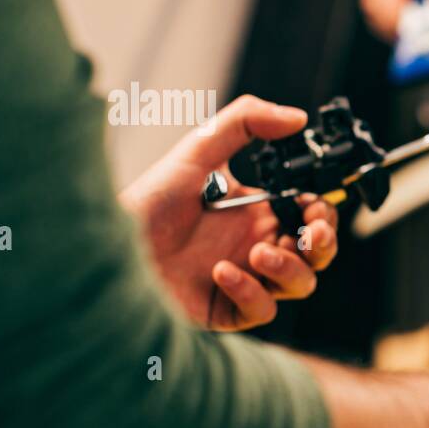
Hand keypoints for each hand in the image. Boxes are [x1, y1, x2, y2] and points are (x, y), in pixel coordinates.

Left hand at [119, 95, 338, 330]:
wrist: (104, 246)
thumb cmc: (147, 202)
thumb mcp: (198, 150)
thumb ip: (246, 122)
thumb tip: (297, 117)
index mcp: (257, 213)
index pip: (311, 218)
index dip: (323, 214)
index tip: (315, 204)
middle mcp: (256, 247)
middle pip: (317, 255)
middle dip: (324, 243)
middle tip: (310, 232)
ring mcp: (245, 280)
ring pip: (300, 285)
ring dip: (290, 267)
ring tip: (259, 251)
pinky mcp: (227, 309)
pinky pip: (262, 310)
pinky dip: (250, 291)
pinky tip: (222, 271)